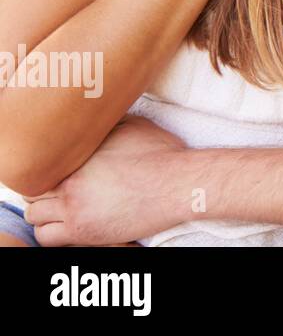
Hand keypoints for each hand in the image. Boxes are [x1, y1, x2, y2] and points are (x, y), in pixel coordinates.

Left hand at [24, 116, 192, 245]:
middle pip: (33, 192)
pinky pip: (47, 239)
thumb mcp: (133, 125)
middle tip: (59, 191)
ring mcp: (75, 210)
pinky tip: (68, 225)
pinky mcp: (84, 233)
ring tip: (62, 210)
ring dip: (44, 213)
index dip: (47, 169)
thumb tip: (95, 116)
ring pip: (35, 217)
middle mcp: (70, 183)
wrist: (178, 184)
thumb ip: (105, 124)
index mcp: (77, 156)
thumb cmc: (161, 154)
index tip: (60, 172)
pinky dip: (51, 233)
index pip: (40, 165)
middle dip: (42, 191)